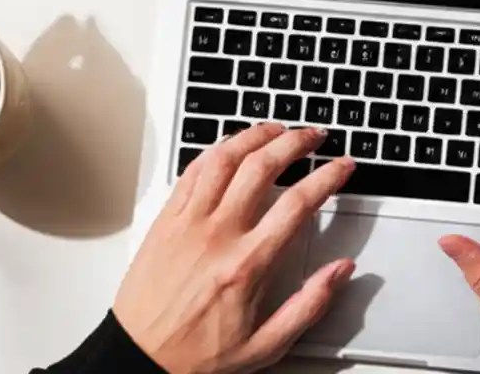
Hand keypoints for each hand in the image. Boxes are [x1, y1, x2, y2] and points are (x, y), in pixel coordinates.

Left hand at [113, 124, 355, 373]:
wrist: (137, 359)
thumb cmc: (196, 356)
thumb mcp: (266, 346)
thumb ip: (309, 305)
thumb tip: (341, 271)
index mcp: (247, 265)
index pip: (298, 204)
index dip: (327, 177)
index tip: (342, 167)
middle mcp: (217, 236)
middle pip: (262, 167)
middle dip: (295, 142)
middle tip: (314, 136)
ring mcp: (187, 223)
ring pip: (224, 158)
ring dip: (255, 135)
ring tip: (277, 128)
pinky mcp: (165, 221)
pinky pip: (191, 171)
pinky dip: (216, 150)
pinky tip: (231, 146)